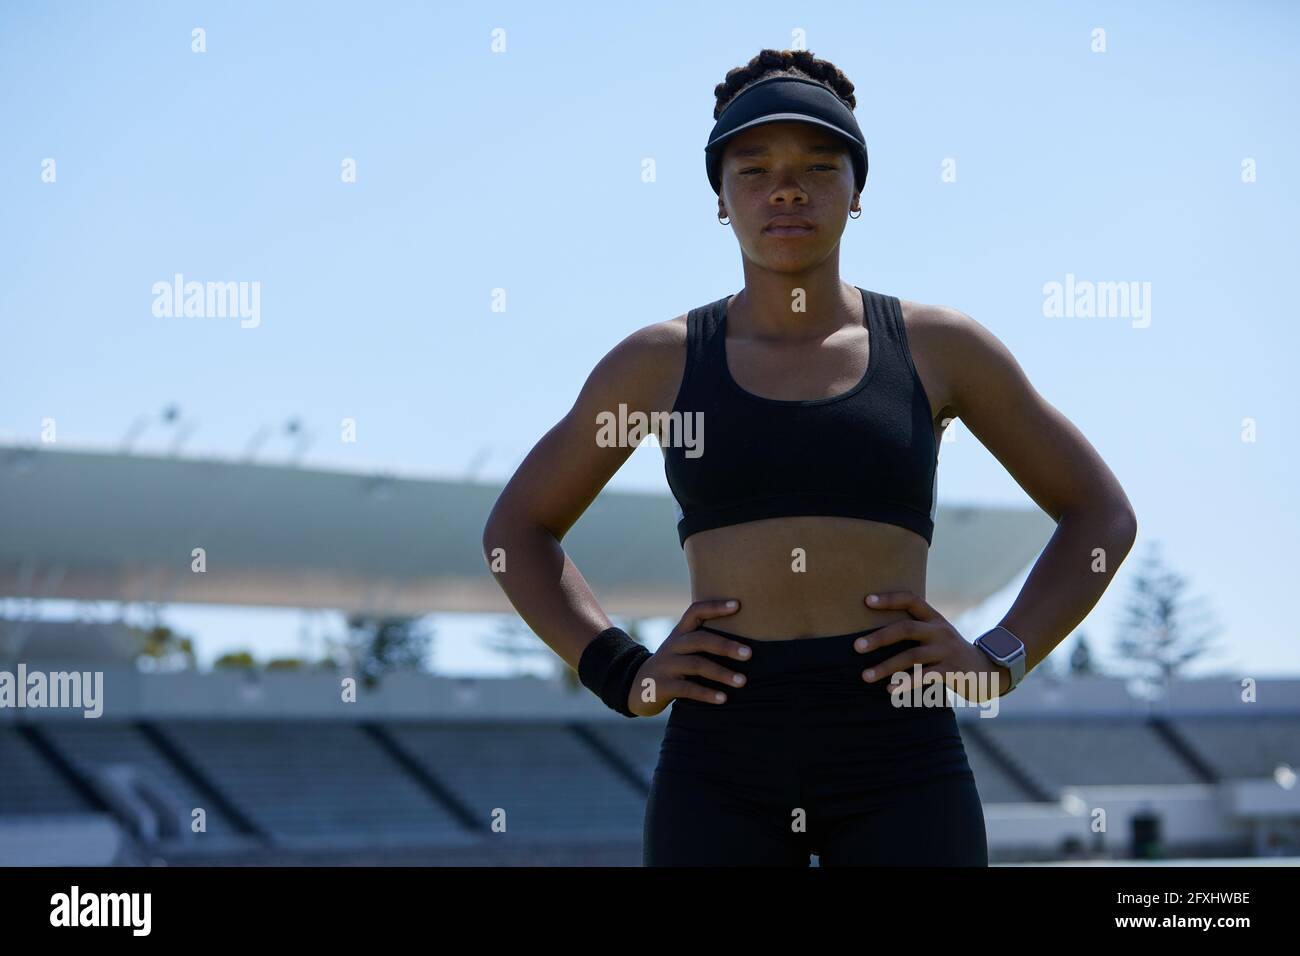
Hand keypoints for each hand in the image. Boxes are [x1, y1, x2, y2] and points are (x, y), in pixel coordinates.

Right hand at [626, 598, 751, 716]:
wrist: (636, 688)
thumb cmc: (672, 666)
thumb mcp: (682, 649)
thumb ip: (704, 641)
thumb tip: (745, 640)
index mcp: (680, 633)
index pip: (696, 612)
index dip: (715, 607)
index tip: (738, 605)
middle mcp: (673, 646)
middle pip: (700, 639)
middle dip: (726, 646)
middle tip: (749, 654)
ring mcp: (666, 665)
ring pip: (696, 664)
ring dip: (721, 673)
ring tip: (742, 681)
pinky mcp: (662, 686)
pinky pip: (687, 688)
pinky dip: (706, 693)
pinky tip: (723, 699)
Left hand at [855, 591, 1010, 703]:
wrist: (988, 672)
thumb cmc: (950, 653)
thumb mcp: (937, 635)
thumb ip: (914, 630)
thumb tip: (873, 633)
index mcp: (934, 619)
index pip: (911, 599)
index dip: (889, 599)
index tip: (866, 601)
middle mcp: (940, 631)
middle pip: (906, 629)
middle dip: (879, 638)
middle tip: (856, 647)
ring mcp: (947, 651)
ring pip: (911, 656)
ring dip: (886, 667)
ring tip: (865, 676)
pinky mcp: (953, 671)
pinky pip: (925, 676)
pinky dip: (906, 683)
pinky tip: (890, 689)